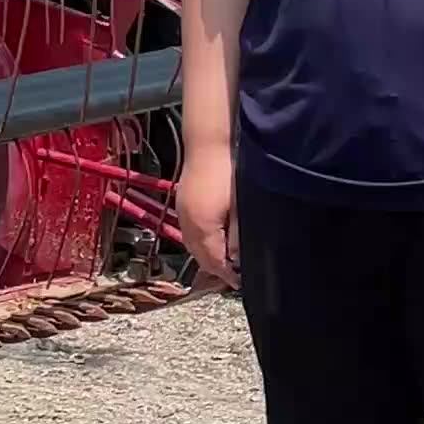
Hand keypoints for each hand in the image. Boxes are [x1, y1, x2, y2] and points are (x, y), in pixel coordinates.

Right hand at [177, 139, 238, 289]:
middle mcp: (188, 223)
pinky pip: (190, 231)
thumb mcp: (241, 208)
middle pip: (200, 257)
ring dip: (207, 254)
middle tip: (234, 273)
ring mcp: (182, 212)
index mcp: (202, 228)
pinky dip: (201, 241)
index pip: (213, 262)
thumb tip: (239, 259)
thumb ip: (239, 237)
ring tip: (226, 258)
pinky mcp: (182, 202)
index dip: (227, 275)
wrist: (209, 142)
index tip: (240, 281)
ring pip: (193, 245)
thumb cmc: (228, 172)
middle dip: (216, 268)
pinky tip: (214, 237)